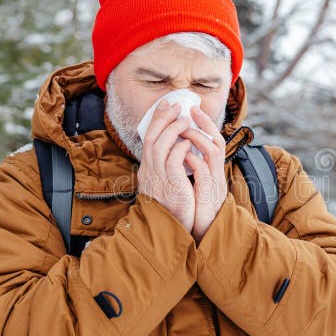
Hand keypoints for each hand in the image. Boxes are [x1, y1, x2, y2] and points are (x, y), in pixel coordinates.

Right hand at [136, 100, 196, 232]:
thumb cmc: (173, 209)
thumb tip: (179, 147)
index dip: (156, 120)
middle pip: (151, 137)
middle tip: (175, 105)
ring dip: (173, 129)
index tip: (166, 106)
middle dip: (162, 118)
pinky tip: (188, 141)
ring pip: (160, 145)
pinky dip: (180, 148)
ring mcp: (158, 178)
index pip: (148, 139)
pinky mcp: (170, 185)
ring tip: (185, 119)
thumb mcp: (167, 184)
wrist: (170, 231)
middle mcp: (149, 172)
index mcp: (147, 171)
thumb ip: (169, 167)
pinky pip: (173, 160)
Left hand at [181, 105, 227, 242]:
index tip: (192, 109)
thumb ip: (191, 169)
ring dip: (199, 138)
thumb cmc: (196, 212)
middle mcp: (217, 174)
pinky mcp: (210, 195)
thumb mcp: (193, 186)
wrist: (203, 235)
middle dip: (205, 123)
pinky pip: (204, 172)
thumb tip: (181, 151)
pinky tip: (184, 153)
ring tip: (186, 129)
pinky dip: (194, 160)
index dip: (204, 124)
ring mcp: (215, 184)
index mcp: (212, 171)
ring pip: (214, 152)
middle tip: (193, 109)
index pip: (212, 141)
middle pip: (217, 141)